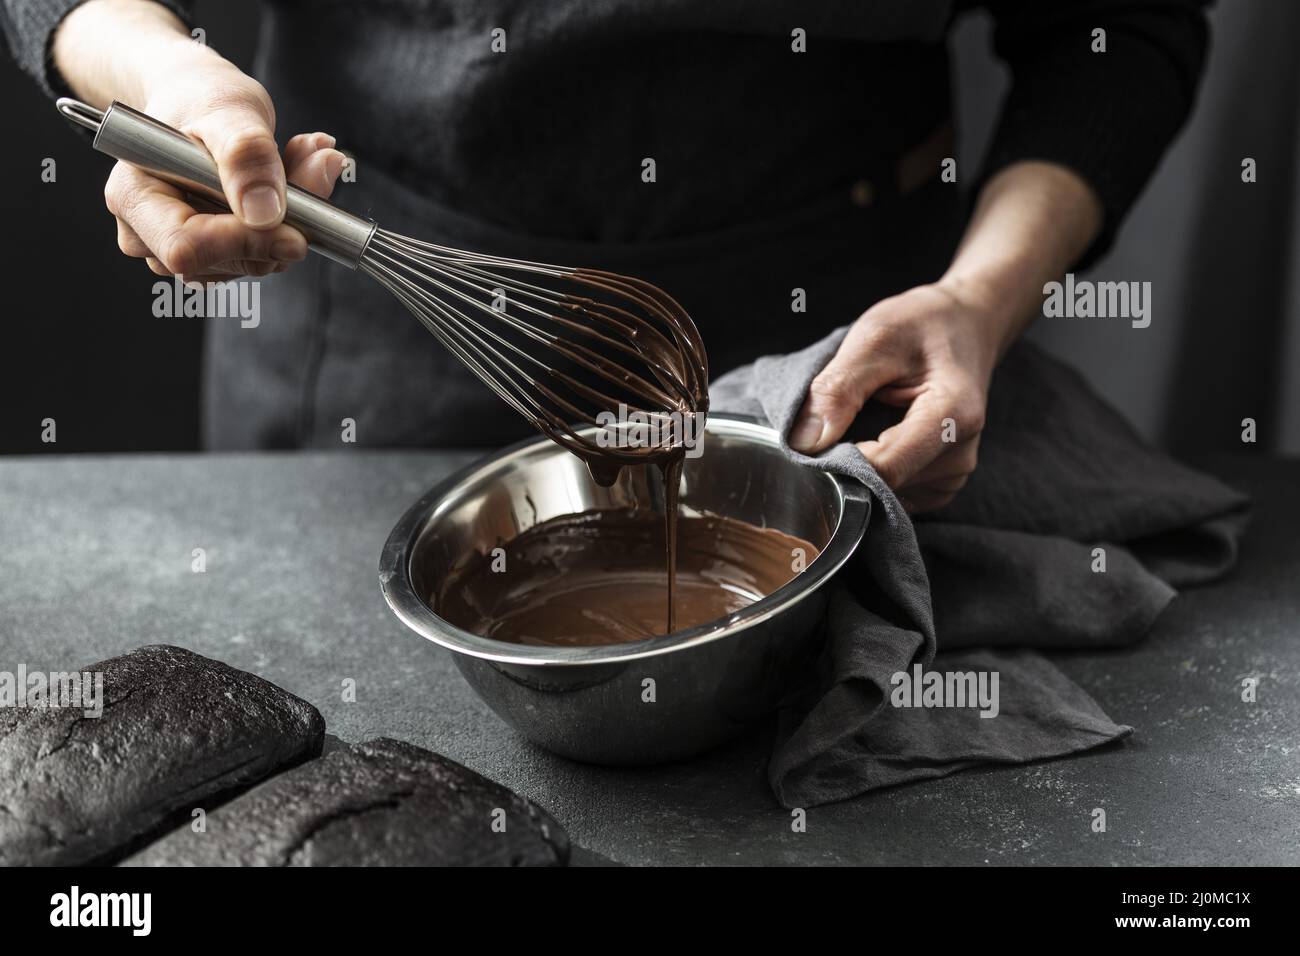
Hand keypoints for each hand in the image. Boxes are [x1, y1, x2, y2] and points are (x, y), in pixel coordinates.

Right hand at [103, 54, 346, 281]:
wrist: (197, 98)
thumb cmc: (199, 96)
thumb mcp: (228, 110)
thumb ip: (245, 155)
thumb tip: (264, 214)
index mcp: (133, 197)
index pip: (186, 246)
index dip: (244, 244)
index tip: (297, 231)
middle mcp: (149, 233)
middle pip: (225, 260)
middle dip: (281, 225)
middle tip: (316, 164)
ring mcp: (182, 249)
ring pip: (255, 261)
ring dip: (293, 219)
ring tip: (300, 158)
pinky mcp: (216, 255)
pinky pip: (266, 255)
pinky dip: (290, 222)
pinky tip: (291, 180)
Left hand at [788, 280, 1000, 512]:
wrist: (964, 326)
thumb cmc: (923, 325)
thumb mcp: (874, 338)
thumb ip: (838, 389)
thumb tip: (803, 444)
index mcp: (953, 417)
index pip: (883, 469)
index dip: (838, 461)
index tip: (814, 437)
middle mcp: (960, 455)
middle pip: (882, 486)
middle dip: (845, 463)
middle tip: (836, 419)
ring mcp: (952, 475)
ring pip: (883, 494)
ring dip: (858, 466)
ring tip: (862, 420)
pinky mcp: (940, 483)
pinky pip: (892, 493)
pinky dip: (873, 471)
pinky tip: (873, 436)